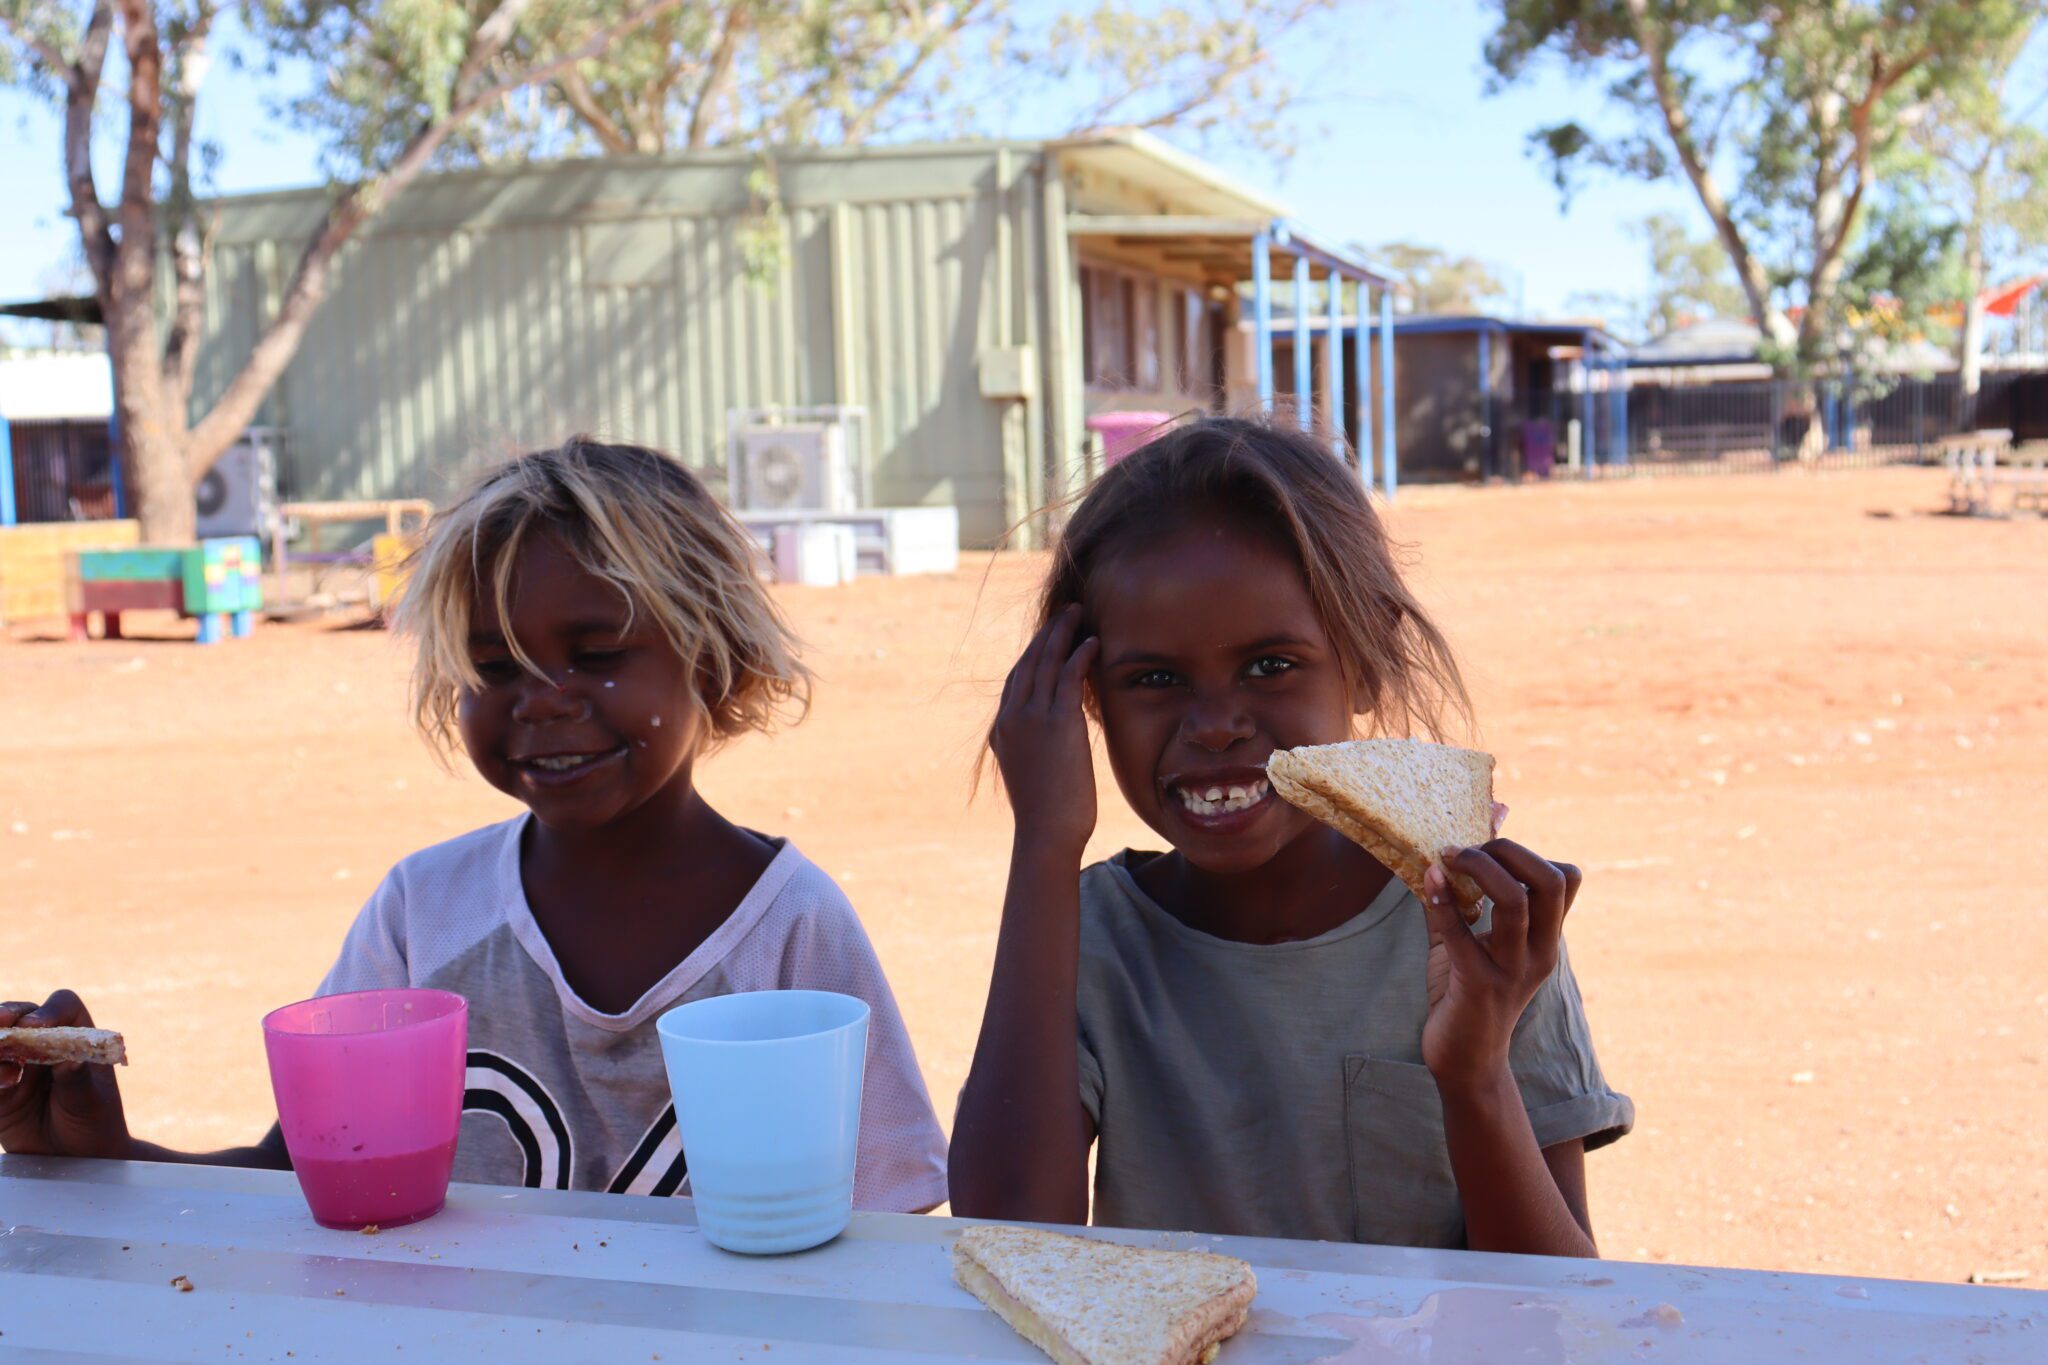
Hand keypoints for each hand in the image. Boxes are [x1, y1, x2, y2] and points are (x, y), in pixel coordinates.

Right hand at [0, 991, 133, 1158]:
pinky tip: (2, 1089)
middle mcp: (43, 1044)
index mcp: (75, 1035)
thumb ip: (76, 1082)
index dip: (47, 1011)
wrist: (76, 1158)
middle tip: (0, 1026)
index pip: (62, 1007)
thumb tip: (70, 1059)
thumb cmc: (95, 1124)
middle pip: (18, 1016)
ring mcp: (15, 1065)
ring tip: (7, 1074)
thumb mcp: (90, 1104)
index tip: (35, 1026)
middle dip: (3, 1017)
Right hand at [992, 605, 1099, 856]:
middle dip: (1047, 634)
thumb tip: (1052, 749)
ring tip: (1079, 614)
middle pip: (1028, 662)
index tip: (1049, 637)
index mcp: (1002, 731)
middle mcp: (1012, 718)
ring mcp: (1031, 718)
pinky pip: (1067, 677)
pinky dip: (1079, 655)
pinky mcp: (1056, 722)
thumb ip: (1036, 753)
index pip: (1016, 680)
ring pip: (1046, 662)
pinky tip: (1092, 643)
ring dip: (1063, 633)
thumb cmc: (1047, 816)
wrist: (1046, 834)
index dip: (1033, 654)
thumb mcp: (1032, 776)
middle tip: (1065, 614)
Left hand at [1419, 840, 1581, 1089]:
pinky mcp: (1479, 987)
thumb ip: (1465, 895)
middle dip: (1509, 850)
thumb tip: (1454, 853)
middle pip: (1551, 880)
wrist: (1464, 1061)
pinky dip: (1442, 901)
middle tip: (1465, 849)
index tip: (1485, 844)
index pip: (1566, 878)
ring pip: (1515, 901)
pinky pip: (1462, 935)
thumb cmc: (1464, 992)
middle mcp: (1539, 951)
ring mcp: (1512, 970)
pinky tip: (1428, 879)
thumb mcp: (1471, 939)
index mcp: (1545, 937)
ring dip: (1478, 867)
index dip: (1529, 851)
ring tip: (1446, 857)